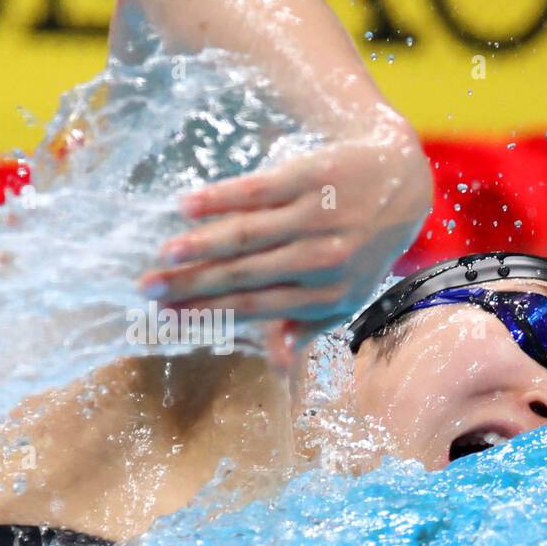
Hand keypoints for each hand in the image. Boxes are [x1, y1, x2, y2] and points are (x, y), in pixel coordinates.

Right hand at [137, 113, 431, 369]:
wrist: (399, 181)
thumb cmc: (361, 248)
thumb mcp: (344, 295)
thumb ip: (307, 329)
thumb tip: (277, 368)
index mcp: (327, 296)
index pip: (254, 307)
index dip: (207, 312)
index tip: (166, 316)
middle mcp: (323, 259)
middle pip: (243, 274)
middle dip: (191, 284)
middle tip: (147, 290)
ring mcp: (317, 217)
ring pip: (246, 234)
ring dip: (199, 244)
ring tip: (163, 254)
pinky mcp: (311, 177)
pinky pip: (255, 190)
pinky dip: (218, 199)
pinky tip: (185, 205)